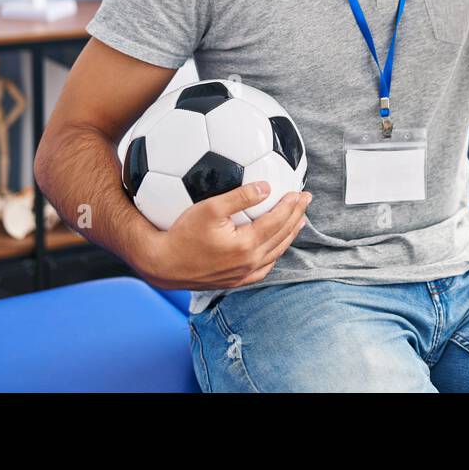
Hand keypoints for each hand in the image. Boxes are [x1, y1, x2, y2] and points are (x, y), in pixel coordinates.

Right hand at [131, 181, 311, 290]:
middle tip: (306, 201)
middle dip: (297, 217)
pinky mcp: (235, 282)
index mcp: (246, 246)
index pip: (277, 222)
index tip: (300, 192)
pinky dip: (274, 254)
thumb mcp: (210, 208)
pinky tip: (275, 246)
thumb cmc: (182, 233)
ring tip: (299, 221)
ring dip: (289, 235)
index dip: (291, 206)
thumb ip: (240, 196)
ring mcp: (243, 275)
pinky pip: (263, 269)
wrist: (162, 264)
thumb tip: (266, 187)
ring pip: (275, 253)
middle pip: (282, 237)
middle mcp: (249, 263)